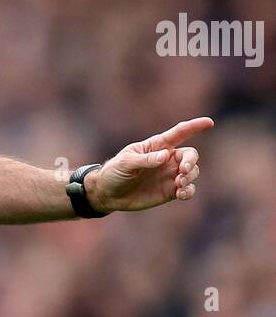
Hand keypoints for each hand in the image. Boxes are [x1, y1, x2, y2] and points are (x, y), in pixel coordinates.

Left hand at [84, 117, 213, 213]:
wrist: (108, 194)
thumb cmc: (115, 172)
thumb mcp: (126, 163)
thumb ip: (145, 160)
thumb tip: (166, 156)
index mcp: (157, 146)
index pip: (179, 133)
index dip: (194, 126)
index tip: (209, 122)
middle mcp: (167, 159)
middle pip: (191, 155)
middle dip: (191, 161)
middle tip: (183, 170)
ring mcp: (170, 175)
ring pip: (193, 172)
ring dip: (190, 177)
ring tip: (178, 184)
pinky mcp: (170, 191)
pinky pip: (188, 189)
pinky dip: (189, 191)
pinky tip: (181, 193)